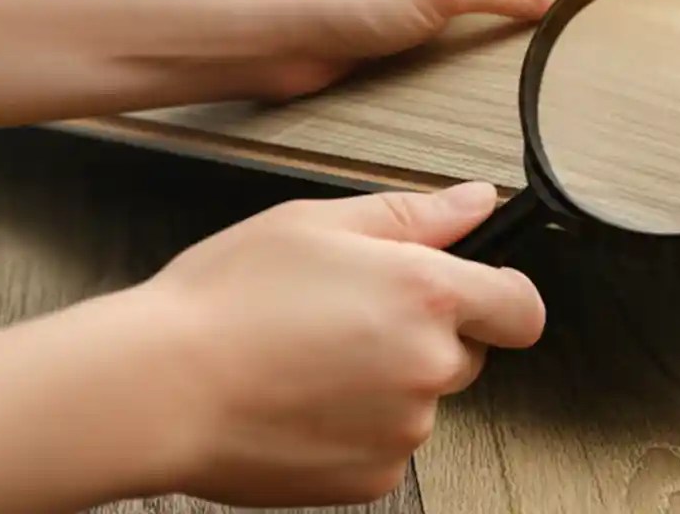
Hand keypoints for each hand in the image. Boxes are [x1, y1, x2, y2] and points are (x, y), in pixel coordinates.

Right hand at [141, 182, 541, 505]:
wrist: (156, 390)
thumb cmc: (224, 300)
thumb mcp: (319, 224)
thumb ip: (415, 216)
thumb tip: (477, 202)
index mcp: (426, 296)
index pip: (522, 307)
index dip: (504, 296)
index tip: (480, 292)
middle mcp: (428, 366)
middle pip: (468, 352)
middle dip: (428, 334)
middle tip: (352, 318)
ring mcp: (404, 429)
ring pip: (422, 399)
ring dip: (389, 382)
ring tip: (312, 359)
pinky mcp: (373, 477)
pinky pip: (388, 444)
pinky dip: (359, 427)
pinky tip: (304, 401)